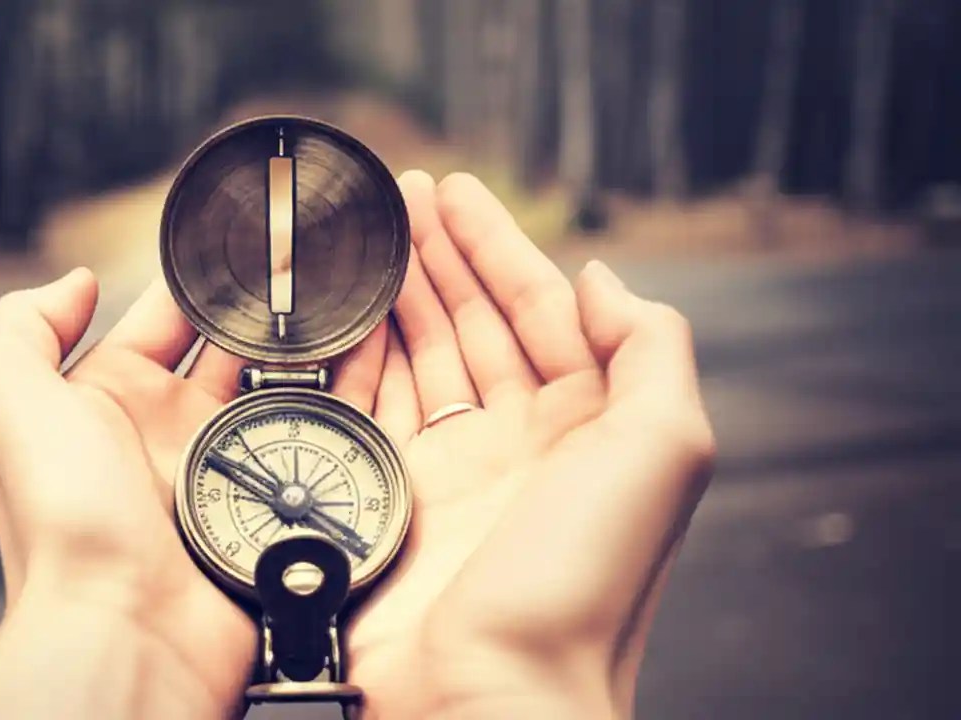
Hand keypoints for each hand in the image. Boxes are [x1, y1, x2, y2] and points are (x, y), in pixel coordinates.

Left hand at [0, 267, 390, 718]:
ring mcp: (226, 469)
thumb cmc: (63, 518)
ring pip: (285, 388)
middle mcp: (168, 429)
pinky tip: (379, 366)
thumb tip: (76, 279)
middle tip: (327, 261)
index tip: (255, 234)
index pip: (166, 315)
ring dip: (321, 348)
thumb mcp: (7, 399)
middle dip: (277, 306)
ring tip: (362, 300)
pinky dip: (347, 403)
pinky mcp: (273, 506)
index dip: (207, 275)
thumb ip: (24, 325)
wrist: (127, 628)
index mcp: (109, 397)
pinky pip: (318, 440)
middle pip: (238, 348)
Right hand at [346, 173, 715, 718]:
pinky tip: (334, 315)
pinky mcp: (387, 502)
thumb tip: (601, 280)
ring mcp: (450, 475)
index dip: (497, 246)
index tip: (452, 191)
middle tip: (392, 197)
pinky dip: (351, 358)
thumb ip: (650, 350)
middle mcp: (520, 447)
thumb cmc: (582, 583)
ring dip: (392, 295)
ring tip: (359, 237)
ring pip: (417, 359)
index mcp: (588, 428)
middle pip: (473, 325)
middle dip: (437, 257)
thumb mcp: (663, 449)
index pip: (539, 310)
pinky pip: (367, 408)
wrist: (490, 697)